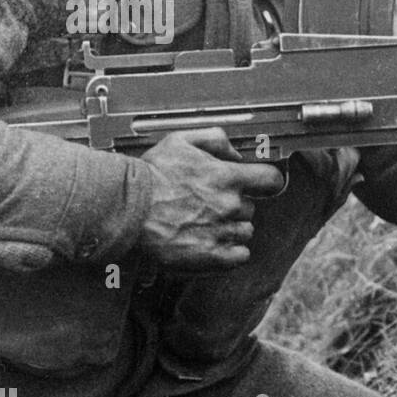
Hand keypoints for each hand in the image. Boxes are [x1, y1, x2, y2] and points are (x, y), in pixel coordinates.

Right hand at [139, 128, 286, 268]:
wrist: (125, 209)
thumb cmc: (149, 176)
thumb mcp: (180, 141)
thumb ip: (215, 140)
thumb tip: (235, 153)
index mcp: (226, 178)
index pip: (271, 180)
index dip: (266, 181)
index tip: (260, 184)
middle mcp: (229, 206)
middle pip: (251, 208)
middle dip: (235, 205)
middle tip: (209, 204)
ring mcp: (222, 232)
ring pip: (245, 231)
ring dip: (231, 228)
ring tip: (204, 223)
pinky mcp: (212, 256)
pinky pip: (240, 256)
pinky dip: (230, 252)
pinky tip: (212, 242)